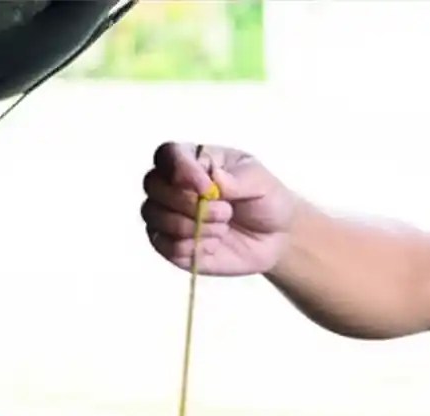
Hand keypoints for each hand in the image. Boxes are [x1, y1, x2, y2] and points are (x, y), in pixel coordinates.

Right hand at [141, 142, 297, 276]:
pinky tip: (213, 245)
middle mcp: (174, 186)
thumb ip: (236, 179)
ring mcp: (169, 217)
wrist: (276, 238)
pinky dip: (190, 247)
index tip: (208, 188)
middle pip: (153, 185)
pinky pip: (163, 246)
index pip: (167, 155)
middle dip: (187, 202)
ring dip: (191, 226)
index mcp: (193, 161)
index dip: (181, 170)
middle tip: (225, 212)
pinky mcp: (172, 246)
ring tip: (223, 228)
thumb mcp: (260, 182)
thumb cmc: (266, 200)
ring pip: (153, 216)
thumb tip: (212, 180)